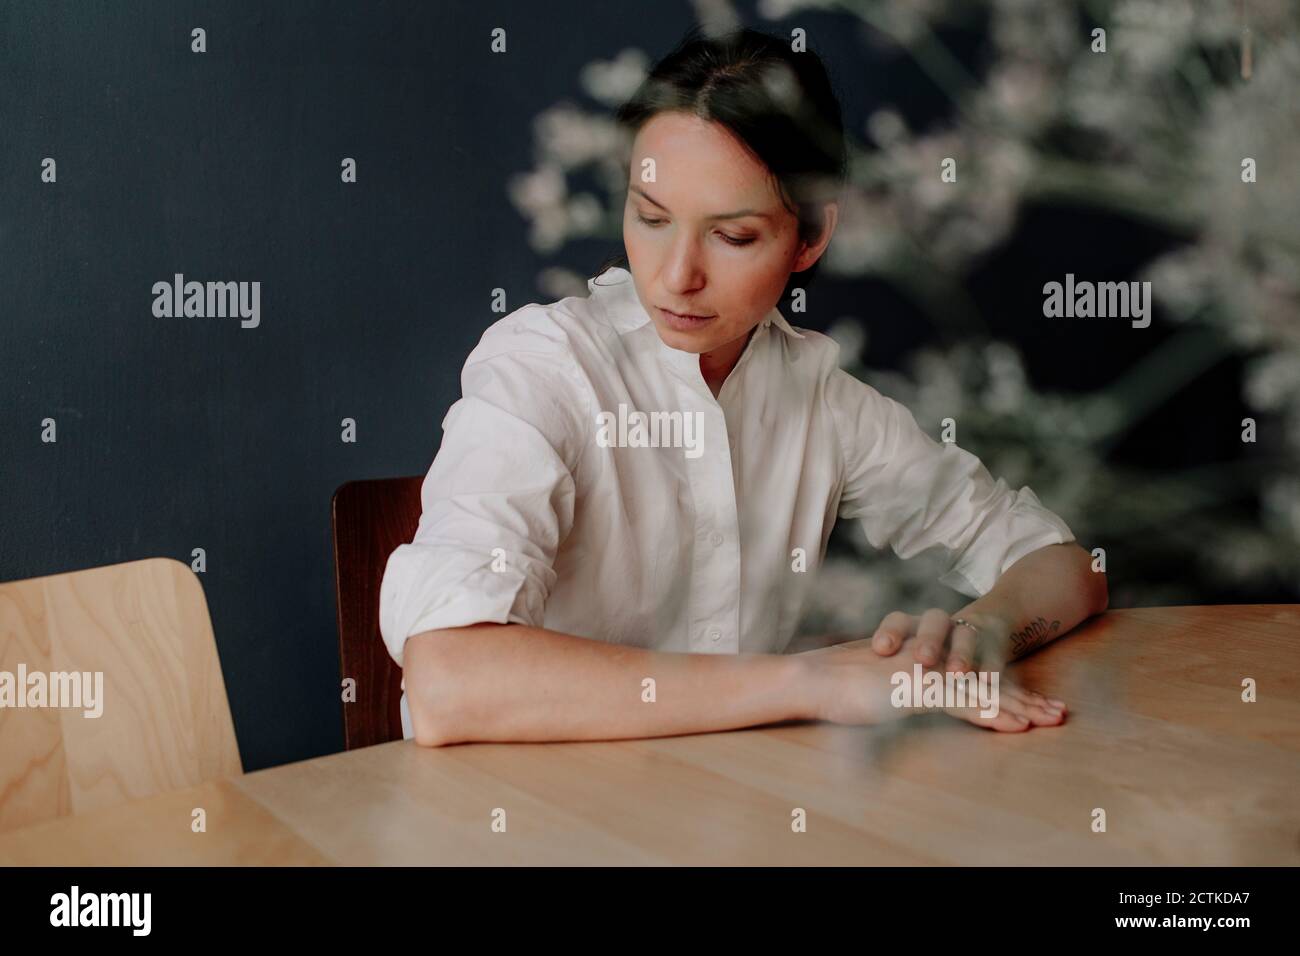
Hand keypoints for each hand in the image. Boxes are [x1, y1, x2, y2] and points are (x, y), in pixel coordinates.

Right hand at [803, 630, 1067, 732]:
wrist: (813, 679)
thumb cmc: (837, 686)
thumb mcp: (879, 687)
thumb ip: (902, 689)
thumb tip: (912, 699)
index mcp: (924, 660)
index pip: (973, 674)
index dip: (1006, 689)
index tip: (1033, 703)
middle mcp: (931, 661)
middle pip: (987, 678)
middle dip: (1024, 696)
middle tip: (1057, 712)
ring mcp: (925, 673)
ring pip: (983, 688)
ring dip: (1019, 705)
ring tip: (1049, 719)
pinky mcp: (917, 688)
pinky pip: (964, 702)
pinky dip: (993, 714)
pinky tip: (1016, 725)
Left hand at [870, 607, 1011, 672]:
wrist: (984, 628)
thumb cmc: (925, 654)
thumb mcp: (901, 660)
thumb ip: (874, 669)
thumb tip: (832, 687)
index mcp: (913, 625)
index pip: (898, 621)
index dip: (890, 633)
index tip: (880, 650)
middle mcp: (940, 625)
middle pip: (933, 623)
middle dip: (928, 641)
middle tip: (922, 659)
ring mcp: (969, 633)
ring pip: (965, 638)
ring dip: (962, 655)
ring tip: (959, 674)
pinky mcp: (994, 646)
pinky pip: (995, 657)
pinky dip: (992, 670)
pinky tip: (990, 684)